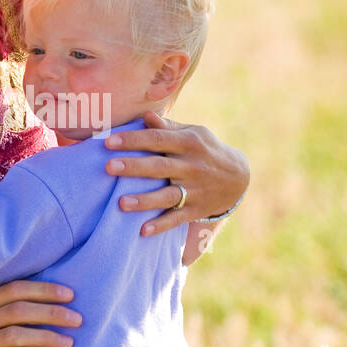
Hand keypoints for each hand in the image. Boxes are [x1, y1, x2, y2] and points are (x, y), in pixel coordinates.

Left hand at [104, 110, 249, 239]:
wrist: (238, 178)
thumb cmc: (206, 150)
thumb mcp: (193, 133)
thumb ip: (167, 127)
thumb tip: (145, 116)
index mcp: (188, 143)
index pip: (157, 139)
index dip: (133, 140)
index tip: (108, 142)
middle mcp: (191, 166)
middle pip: (159, 167)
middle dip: (134, 167)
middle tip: (108, 166)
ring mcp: (194, 189)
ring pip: (167, 196)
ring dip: (145, 200)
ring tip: (121, 203)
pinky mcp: (196, 209)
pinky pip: (177, 218)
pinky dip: (161, 225)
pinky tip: (143, 230)